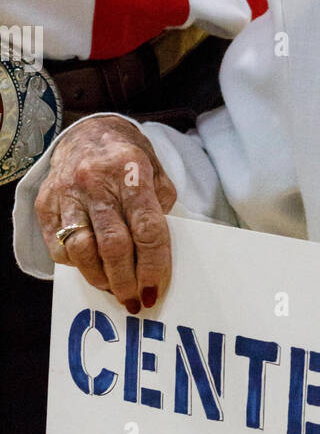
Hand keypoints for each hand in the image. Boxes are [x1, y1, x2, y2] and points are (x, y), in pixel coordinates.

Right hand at [35, 116, 176, 310]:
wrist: (88, 132)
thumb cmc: (128, 159)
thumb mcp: (156, 173)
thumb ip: (160, 209)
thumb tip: (158, 256)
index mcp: (131, 172)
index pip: (147, 228)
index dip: (153, 265)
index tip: (154, 290)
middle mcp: (95, 181)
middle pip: (113, 245)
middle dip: (126, 281)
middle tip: (134, 300)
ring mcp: (66, 192)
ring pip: (81, 250)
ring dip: (99, 278)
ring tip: (112, 289)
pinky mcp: (45, 202)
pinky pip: (58, 245)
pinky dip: (76, 264)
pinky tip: (91, 268)